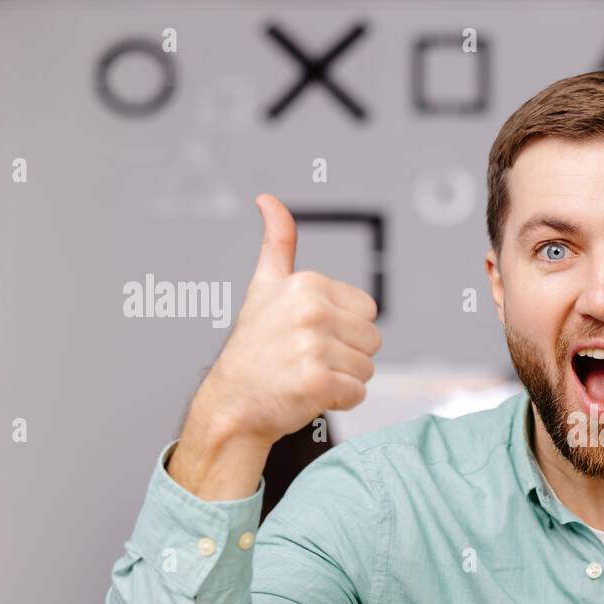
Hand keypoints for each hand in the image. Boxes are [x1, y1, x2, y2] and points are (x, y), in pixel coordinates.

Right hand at [169, 195, 380, 498]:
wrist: (231, 403)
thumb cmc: (254, 348)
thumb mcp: (264, 287)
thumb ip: (277, 244)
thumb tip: (268, 200)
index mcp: (307, 283)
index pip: (368, 312)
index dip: (344, 330)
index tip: (308, 336)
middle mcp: (311, 310)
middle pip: (372, 340)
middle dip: (346, 355)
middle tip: (306, 360)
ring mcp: (313, 346)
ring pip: (367, 368)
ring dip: (342, 379)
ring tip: (305, 376)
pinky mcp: (317, 382)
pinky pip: (358, 393)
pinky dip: (339, 400)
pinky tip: (308, 394)